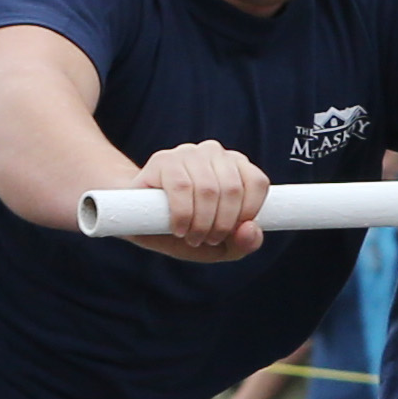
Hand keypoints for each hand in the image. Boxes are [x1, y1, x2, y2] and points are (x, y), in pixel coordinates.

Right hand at [132, 139, 266, 261]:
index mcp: (235, 165)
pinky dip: (183, 215)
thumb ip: (244, 243)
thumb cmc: (188, 230)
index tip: (231, 233)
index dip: (248, 213)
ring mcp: (188, 153)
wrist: (141, 221)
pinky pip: (181, 186)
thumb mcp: (222, 246)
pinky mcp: (163, 160)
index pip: (257, 182)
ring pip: (208, 188)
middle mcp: (214, 152)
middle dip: (222, 224)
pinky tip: (179, 229)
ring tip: (192, 237)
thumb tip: (250, 228)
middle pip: (232, 188)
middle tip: (207, 239)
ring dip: (202, 223)